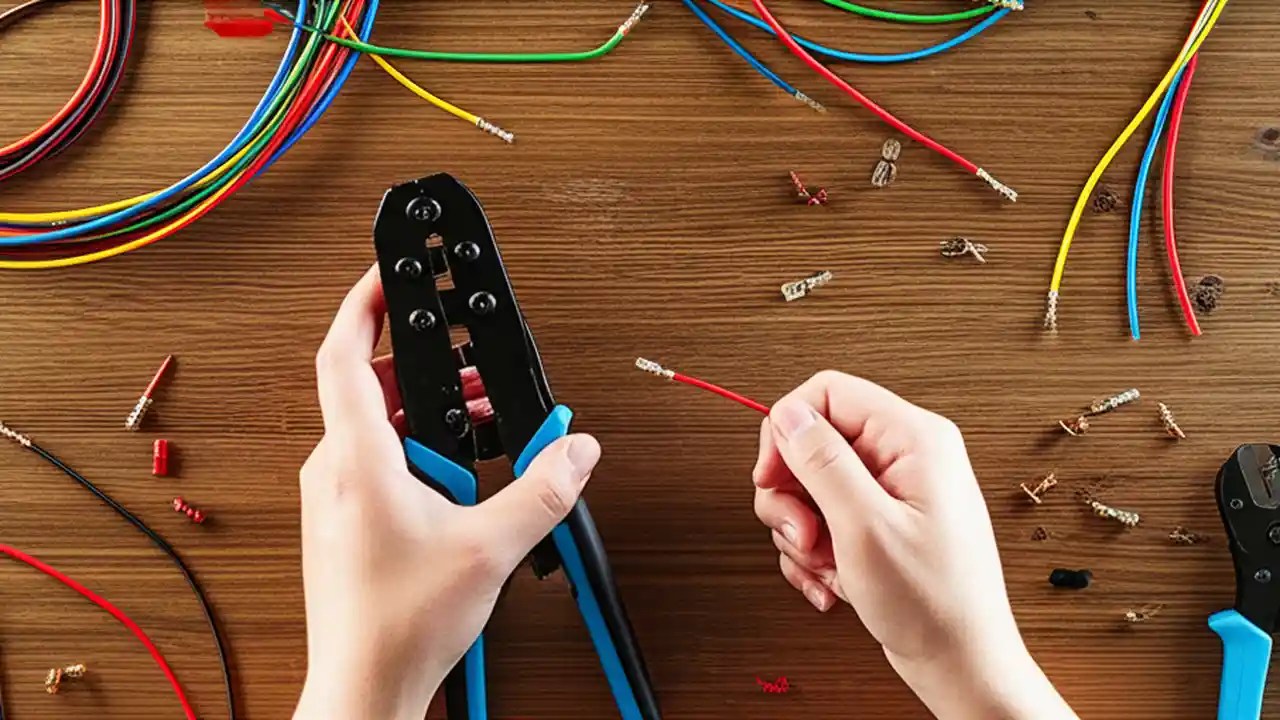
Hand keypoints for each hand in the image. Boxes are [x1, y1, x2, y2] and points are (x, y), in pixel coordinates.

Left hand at [293, 265, 600, 719]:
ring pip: (377, 427)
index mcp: (358, 460)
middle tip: (472, 374)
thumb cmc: (397, 625)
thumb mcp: (490, 546)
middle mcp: (336, 470)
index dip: (363, 302)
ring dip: (429, 416)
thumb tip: (576, 450)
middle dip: (427, 368)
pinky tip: (459, 480)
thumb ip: (542, 489)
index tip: (386, 271)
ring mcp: (336, 497)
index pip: (344, 353)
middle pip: (371, 385)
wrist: (363, 687)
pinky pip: (377, 461)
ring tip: (480, 432)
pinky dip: (419, 451)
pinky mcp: (345, 521)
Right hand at [752, 371, 1075, 719]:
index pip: (826, 394)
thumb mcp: (866, 527)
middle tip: (804, 536)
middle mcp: (905, 456)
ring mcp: (893, 490)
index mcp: (914, 439)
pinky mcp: (882, 521)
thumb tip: (788, 413)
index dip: (786, 432)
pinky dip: (816, 553)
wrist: (961, 664)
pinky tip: (833, 581)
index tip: (770, 478)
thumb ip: (823, 462)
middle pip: (813, 442)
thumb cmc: (934, 604)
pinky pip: (825, 518)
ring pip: (811, 485)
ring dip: (802, 532)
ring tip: (826, 566)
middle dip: (792, 496)